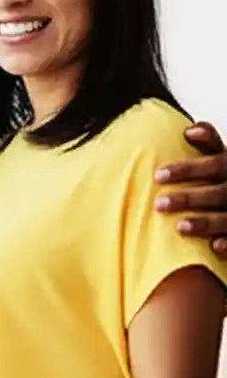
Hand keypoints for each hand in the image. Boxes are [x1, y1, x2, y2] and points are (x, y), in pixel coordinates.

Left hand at [155, 121, 226, 257]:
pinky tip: (213, 247)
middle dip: (190, 198)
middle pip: (218, 193)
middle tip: (159, 204)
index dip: (188, 169)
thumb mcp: (221, 155)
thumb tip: (189, 130)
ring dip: (205, 222)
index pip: (214, 164)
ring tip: (180, 227)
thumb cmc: (224, 174)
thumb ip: (208, 141)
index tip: (158, 175)